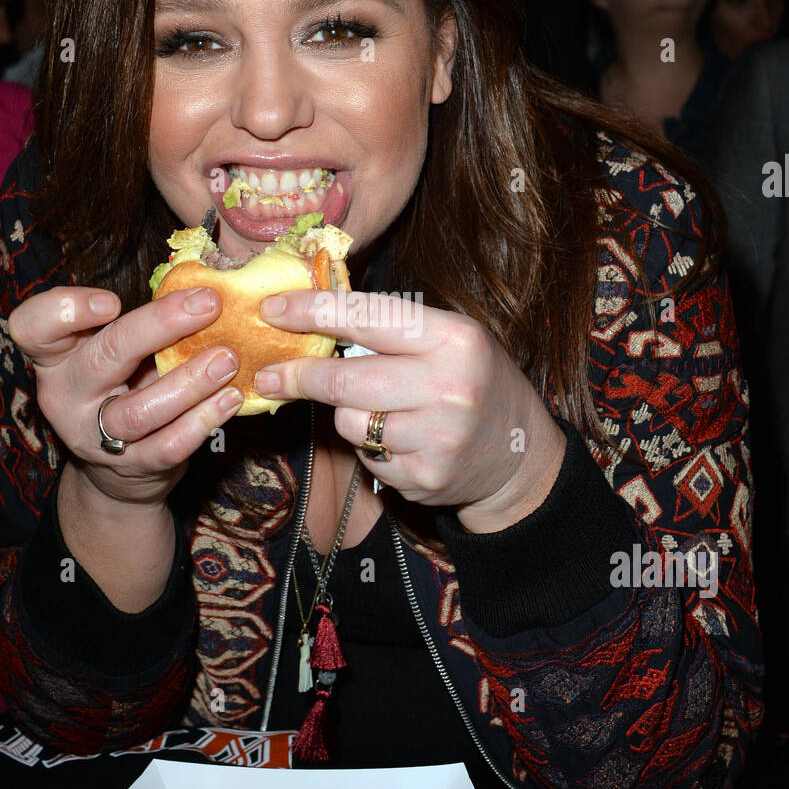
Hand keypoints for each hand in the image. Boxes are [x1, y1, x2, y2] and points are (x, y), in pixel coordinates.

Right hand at [6, 285, 244, 507]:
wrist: (118, 470)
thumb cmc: (122, 387)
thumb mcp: (114, 353)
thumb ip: (141, 324)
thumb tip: (201, 287)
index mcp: (56, 357)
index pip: (32, 327)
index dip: (65, 310)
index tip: (112, 301)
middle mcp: (66, 395)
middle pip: (105, 356)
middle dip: (160, 325)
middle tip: (208, 304)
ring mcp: (95, 436)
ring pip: (141, 410)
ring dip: (191, 381)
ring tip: (227, 359)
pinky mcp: (132, 467)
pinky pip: (169, 445)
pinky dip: (204, 421)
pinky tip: (230, 398)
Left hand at [253, 289, 565, 528]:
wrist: (520, 451)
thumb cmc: (472, 380)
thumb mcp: (450, 338)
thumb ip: (390, 327)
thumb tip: (310, 317)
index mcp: (455, 338)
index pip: (368, 318)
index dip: (313, 313)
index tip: (271, 311)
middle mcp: (449, 387)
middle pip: (345, 380)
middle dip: (298, 376)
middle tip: (269, 375)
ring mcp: (438, 437)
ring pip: (349, 422)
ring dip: (347, 413)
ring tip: (382, 409)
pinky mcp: (425, 477)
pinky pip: (366, 456)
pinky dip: (370, 446)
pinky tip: (402, 440)